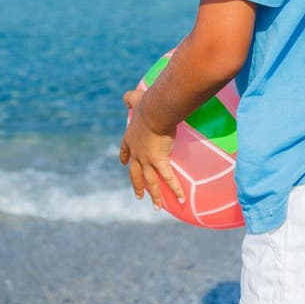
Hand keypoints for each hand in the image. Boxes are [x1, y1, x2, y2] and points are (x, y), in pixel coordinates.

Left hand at [119, 89, 185, 209]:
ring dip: (154, 194)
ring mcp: (147, 159)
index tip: (123, 163)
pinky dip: (175, 189)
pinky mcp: (159, 161)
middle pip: (135, 173)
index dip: (125, 157)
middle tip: (138, 196)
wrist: (154, 112)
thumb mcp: (136, 100)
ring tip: (155, 207)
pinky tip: (180, 199)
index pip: (125, 150)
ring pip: (150, 181)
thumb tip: (126, 96)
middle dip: (136, 185)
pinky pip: (168, 178)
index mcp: (131, 138)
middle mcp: (137, 152)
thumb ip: (130, 98)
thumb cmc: (146, 104)